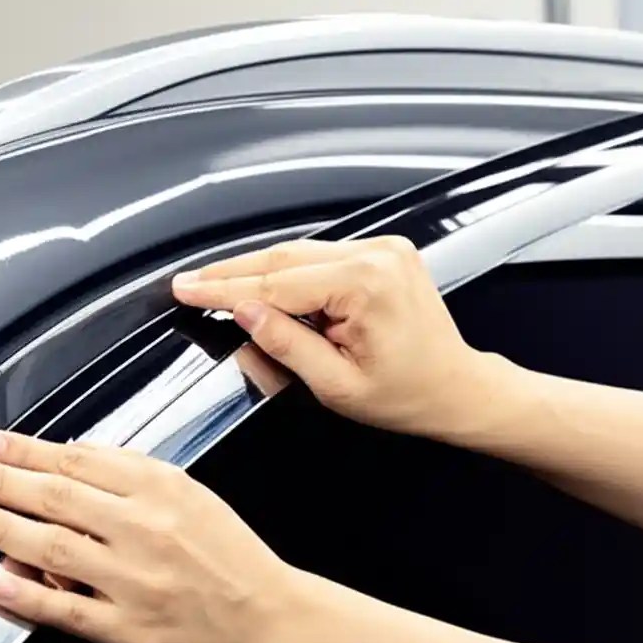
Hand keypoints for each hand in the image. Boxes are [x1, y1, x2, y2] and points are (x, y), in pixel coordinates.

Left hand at [0, 429, 299, 642]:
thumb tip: (73, 454)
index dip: (25, 449)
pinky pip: (65, 611)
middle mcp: (147, 530)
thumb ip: (134, 475)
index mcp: (163, 489)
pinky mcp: (129, 630)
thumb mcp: (193, 496)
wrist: (275, 625)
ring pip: (52, 547)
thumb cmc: (235, 562)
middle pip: (57, 496)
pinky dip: (25, 597)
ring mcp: (135, 582)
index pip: (78, 459)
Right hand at [171, 236, 508, 439]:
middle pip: (283, 259)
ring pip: (299, 253)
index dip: (225, 288)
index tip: (187, 288)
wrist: (456, 388)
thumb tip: (244, 312)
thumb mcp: (335, 384)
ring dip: (257, 269)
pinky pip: (320, 255)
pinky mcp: (382, 251)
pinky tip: (259, 282)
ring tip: (214, 283)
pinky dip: (287, 270)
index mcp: (366, 285)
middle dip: (232, 272)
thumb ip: (286, 344)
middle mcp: (377, 255)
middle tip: (190, 281)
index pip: (277, 285)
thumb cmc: (407, 394)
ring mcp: (382, 248)